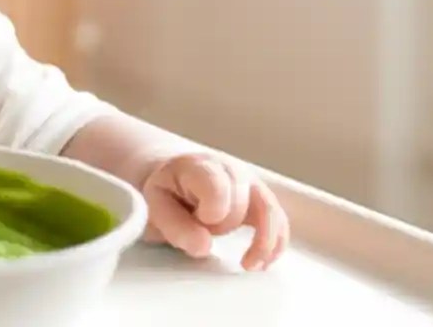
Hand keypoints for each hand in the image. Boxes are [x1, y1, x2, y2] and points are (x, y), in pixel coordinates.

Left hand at [140, 153, 287, 271]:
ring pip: (269, 211)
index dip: (212, 210)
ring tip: (248, 266)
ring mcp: (249, 183)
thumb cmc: (165, 192)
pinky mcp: (260, 199)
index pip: (217, 185)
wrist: (175, 176)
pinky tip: (262, 263)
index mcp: (198, 166)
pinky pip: (279, 221)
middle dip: (221, 225)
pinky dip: (274, 244)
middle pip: (240, 204)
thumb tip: (204, 246)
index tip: (200, 220)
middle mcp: (229, 169)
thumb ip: (174, 226)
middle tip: (199, 226)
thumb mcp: (154, 206)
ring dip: (262, 242)